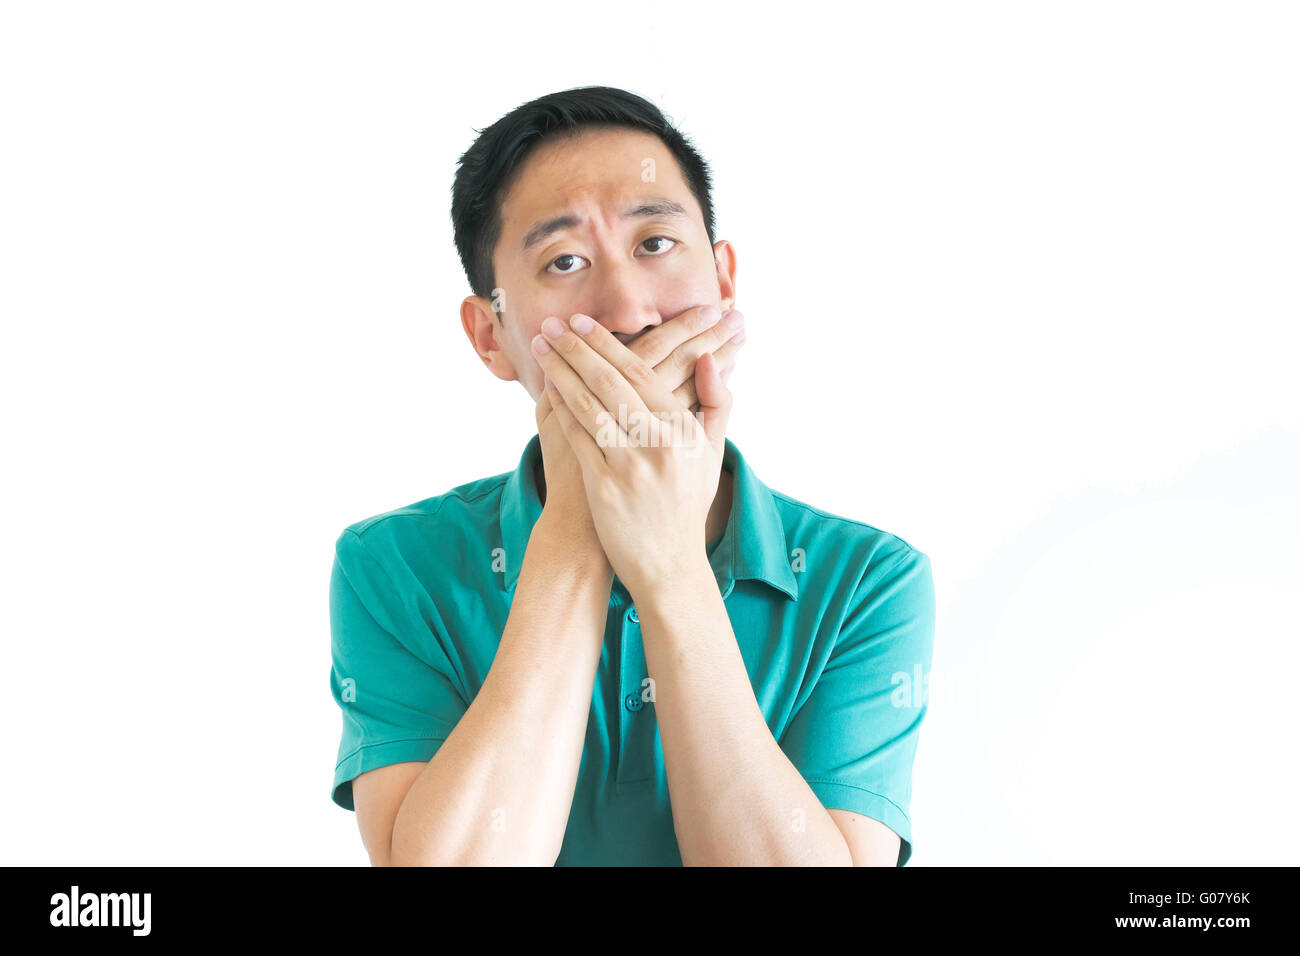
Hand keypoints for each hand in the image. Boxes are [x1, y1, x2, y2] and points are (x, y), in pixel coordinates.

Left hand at [532, 310, 736, 597]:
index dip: (608, 345)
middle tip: (553, 323)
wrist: (669, 565)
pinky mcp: (605, 488)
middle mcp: (659, 445)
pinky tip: (547, 388)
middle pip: (611, 383)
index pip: (641, 374)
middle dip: (578, 349)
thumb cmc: (687, 503)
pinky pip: (578, 438)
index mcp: (684, 430)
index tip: (582, 322)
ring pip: (589, 406)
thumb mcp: (712, 453)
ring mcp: (630, 467)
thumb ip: (716, 402)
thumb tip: (708, 358)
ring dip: (561, 372)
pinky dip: (560, 409)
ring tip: (541, 347)